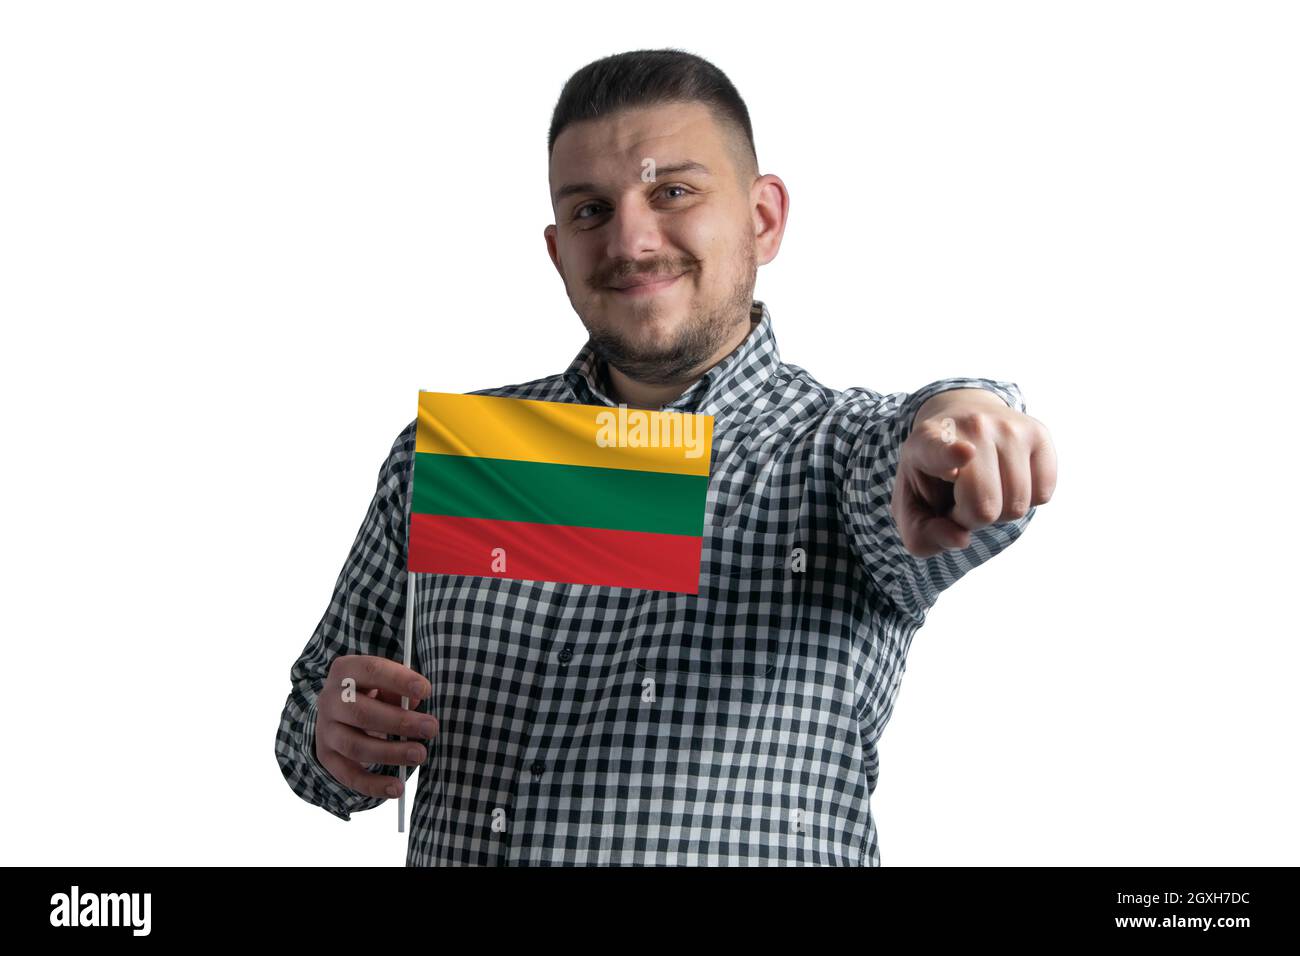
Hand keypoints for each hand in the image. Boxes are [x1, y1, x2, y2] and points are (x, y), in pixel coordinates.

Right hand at [314, 655, 438, 798]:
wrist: (339, 708)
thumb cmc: (374, 691)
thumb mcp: (386, 681)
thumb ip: (400, 688)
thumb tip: (416, 701)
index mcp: (346, 670)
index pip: (371, 670)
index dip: (399, 680)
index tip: (427, 690)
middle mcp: (330, 699)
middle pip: (362, 712)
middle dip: (400, 722)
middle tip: (431, 728)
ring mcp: (325, 730)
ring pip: (356, 746)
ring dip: (391, 753)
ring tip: (420, 754)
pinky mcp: (328, 756)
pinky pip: (348, 775)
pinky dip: (373, 785)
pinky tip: (396, 788)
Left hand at [891, 391, 1055, 557]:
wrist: (960, 420)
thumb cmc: (932, 476)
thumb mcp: (912, 507)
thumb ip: (923, 535)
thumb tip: (961, 539)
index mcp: (926, 443)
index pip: (941, 450)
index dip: (951, 455)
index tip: (965, 453)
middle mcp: (971, 426)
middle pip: (985, 505)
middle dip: (972, 519)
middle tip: (960, 500)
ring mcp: (1008, 426)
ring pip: (1017, 505)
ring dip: (999, 512)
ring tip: (982, 488)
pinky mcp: (1039, 433)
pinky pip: (1043, 494)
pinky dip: (1025, 501)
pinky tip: (1006, 481)